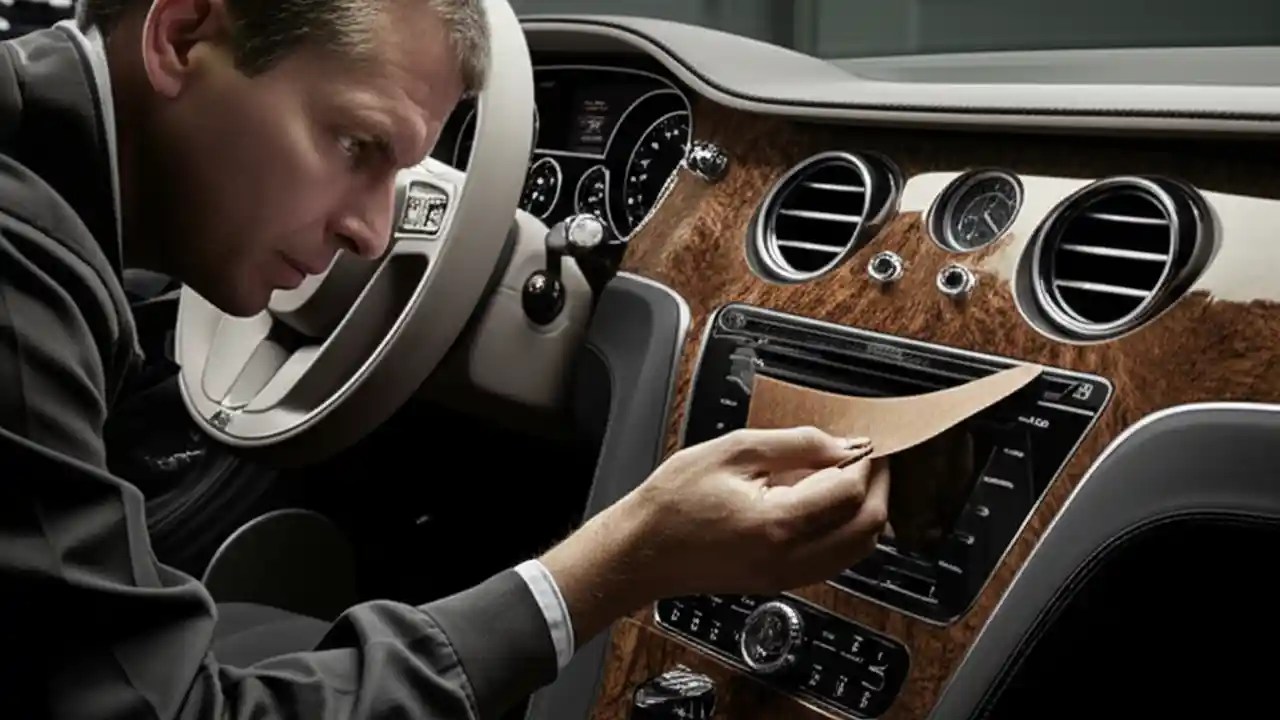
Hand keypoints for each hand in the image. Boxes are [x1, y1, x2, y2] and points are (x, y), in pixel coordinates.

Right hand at [540, 426, 888, 645]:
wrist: (642, 551)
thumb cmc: (673, 501)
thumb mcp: (733, 450)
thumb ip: (796, 445)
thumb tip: (843, 446)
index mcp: (778, 524)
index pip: (851, 492)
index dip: (866, 462)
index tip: (863, 441)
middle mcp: (791, 559)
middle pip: (869, 528)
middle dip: (878, 487)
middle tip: (869, 458)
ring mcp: (789, 577)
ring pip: (859, 550)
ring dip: (867, 512)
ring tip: (851, 477)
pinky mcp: (783, 583)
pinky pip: (837, 561)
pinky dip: (848, 532)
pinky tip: (830, 505)